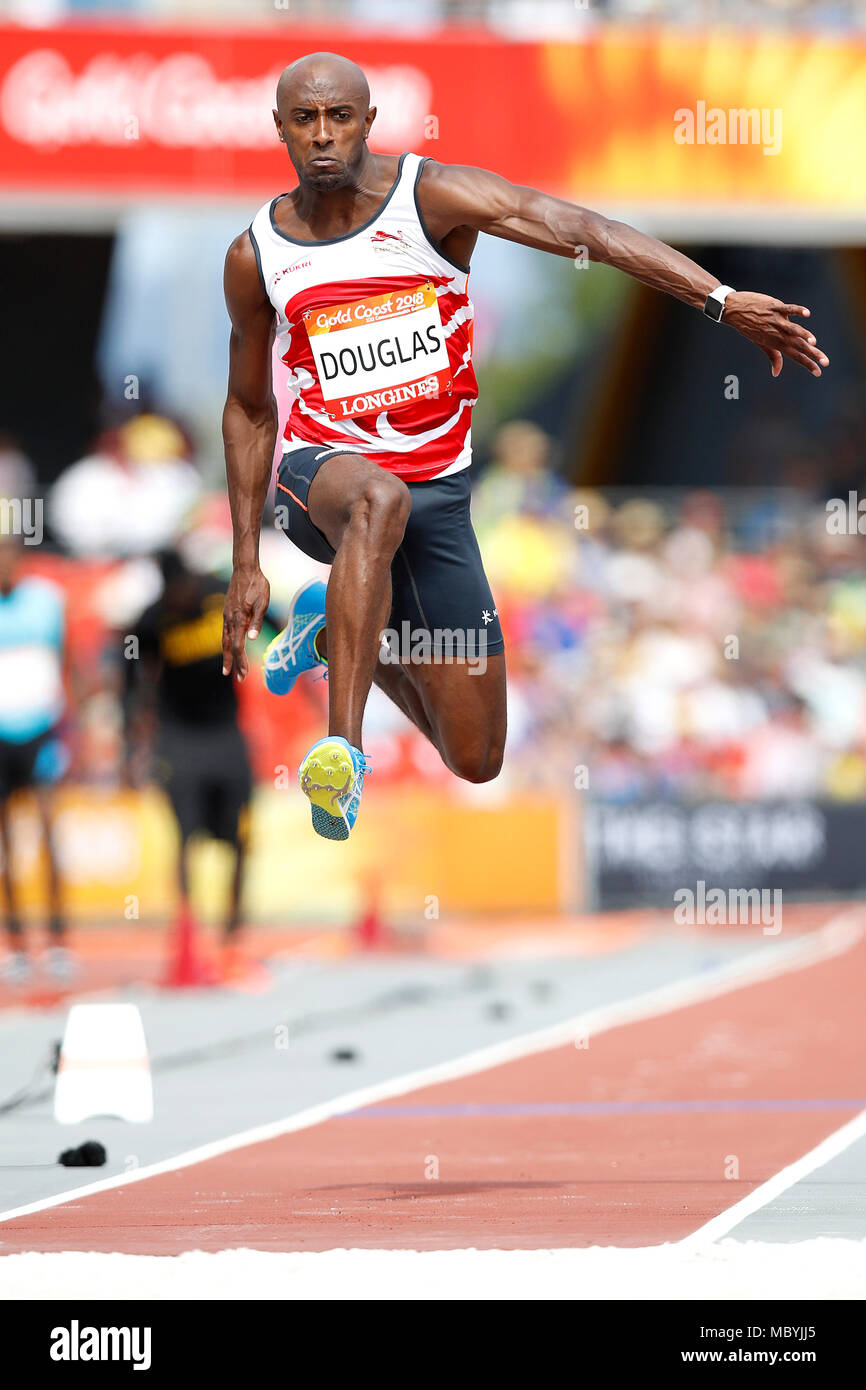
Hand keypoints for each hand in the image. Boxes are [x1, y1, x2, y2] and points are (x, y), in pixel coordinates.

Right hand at [222, 563, 269, 681]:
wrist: (244, 569)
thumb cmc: (257, 585)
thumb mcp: (262, 602)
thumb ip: (256, 620)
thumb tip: (252, 639)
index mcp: (239, 618)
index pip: (238, 646)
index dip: (241, 662)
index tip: (244, 674)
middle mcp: (229, 619)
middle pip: (229, 647)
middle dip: (233, 664)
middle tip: (239, 679)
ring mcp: (226, 616)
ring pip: (225, 641)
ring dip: (227, 656)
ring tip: (228, 670)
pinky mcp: (227, 612)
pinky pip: (225, 633)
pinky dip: (226, 645)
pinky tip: (229, 649)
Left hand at [722, 292, 828, 377]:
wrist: (733, 310)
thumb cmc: (748, 327)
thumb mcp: (761, 343)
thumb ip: (773, 356)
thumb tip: (776, 373)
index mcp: (776, 343)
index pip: (795, 356)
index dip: (807, 364)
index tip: (819, 372)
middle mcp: (777, 333)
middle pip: (798, 345)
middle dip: (812, 354)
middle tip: (825, 362)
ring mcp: (776, 320)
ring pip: (793, 329)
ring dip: (803, 335)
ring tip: (813, 342)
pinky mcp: (774, 307)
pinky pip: (788, 309)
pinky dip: (797, 311)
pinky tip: (807, 314)